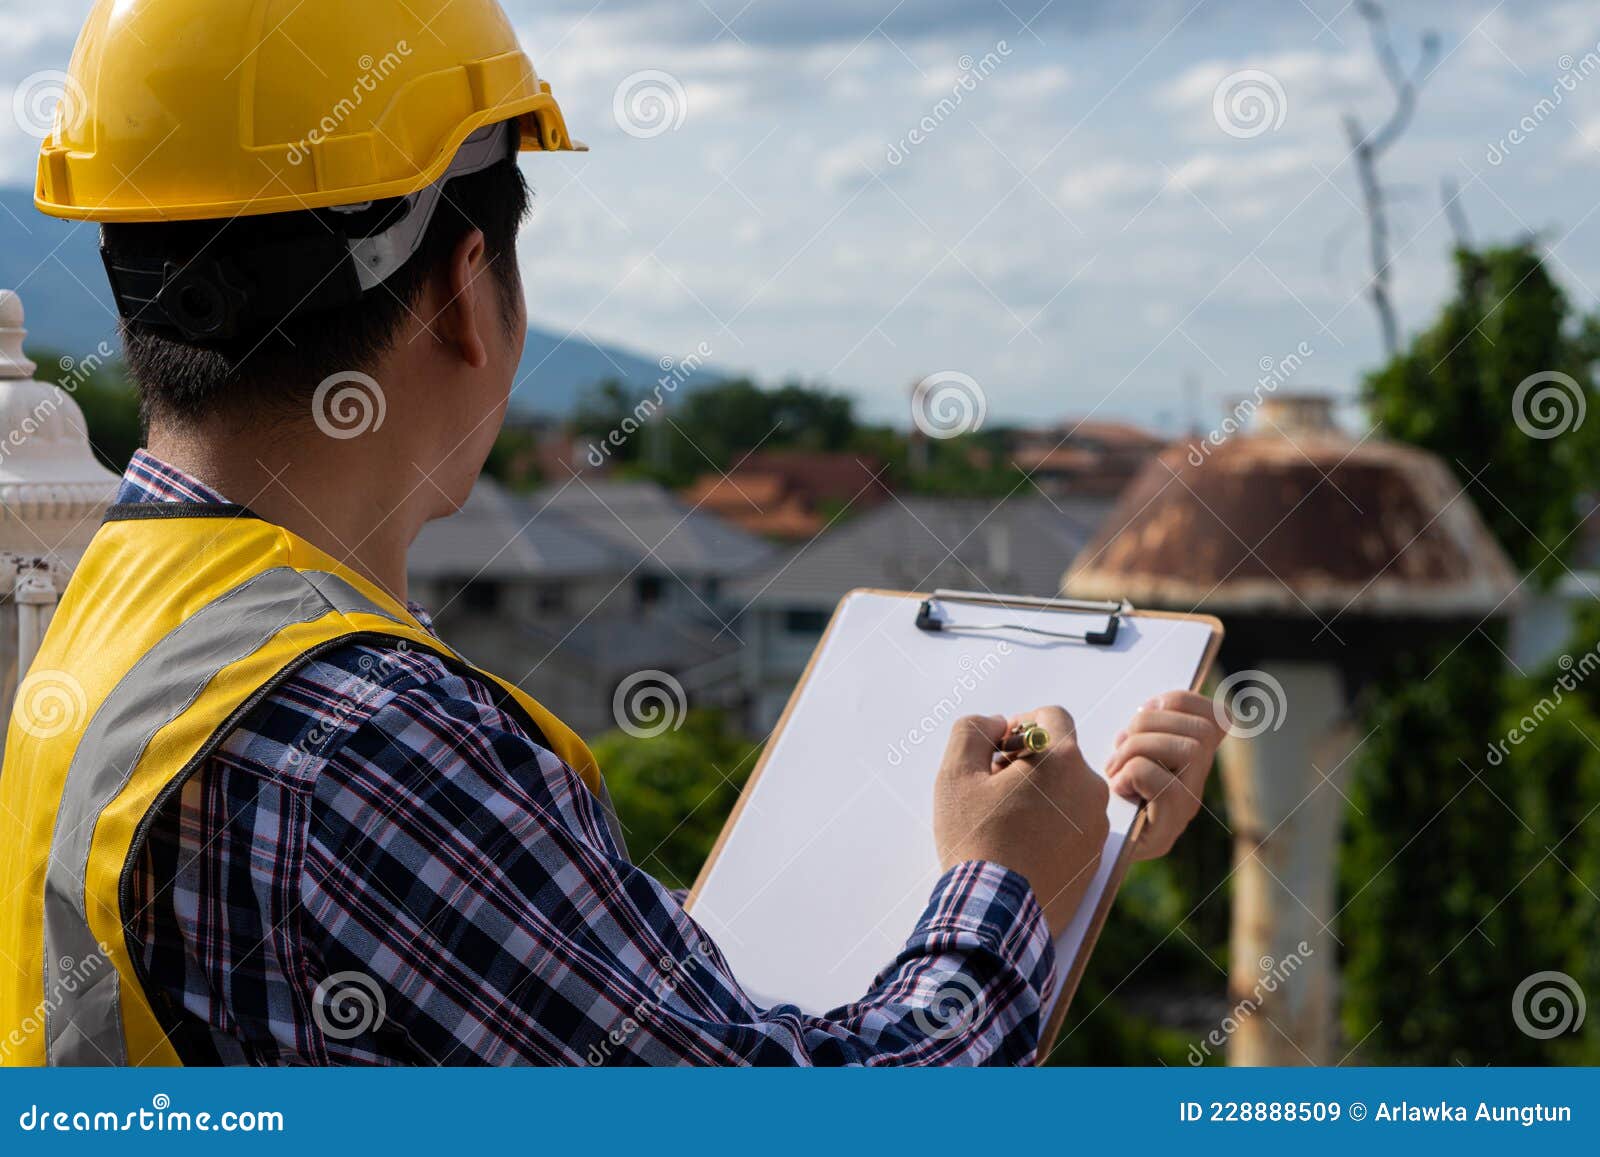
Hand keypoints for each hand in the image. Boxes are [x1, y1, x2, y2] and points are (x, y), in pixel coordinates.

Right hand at [933, 709, 1109, 936]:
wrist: (997, 914)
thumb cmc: (976, 841)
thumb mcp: (956, 774)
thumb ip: (972, 731)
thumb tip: (995, 723)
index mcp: (1063, 762)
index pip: (1052, 717)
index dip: (1020, 724)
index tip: (997, 749)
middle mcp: (1091, 790)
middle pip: (1060, 756)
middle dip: (1028, 762)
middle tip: (993, 788)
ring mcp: (1096, 827)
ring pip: (1068, 793)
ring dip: (1040, 795)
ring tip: (1005, 821)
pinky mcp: (1094, 858)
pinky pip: (1073, 827)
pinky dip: (1050, 827)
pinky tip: (1020, 846)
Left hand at [1104, 690, 1226, 859]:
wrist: (1082, 851)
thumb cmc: (1094, 795)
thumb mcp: (1116, 752)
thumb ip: (1136, 730)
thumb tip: (1147, 706)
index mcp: (1187, 762)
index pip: (1217, 719)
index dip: (1186, 701)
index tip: (1150, 706)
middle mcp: (1195, 785)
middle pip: (1202, 730)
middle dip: (1152, 723)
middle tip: (1120, 744)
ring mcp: (1186, 809)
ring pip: (1188, 750)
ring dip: (1140, 748)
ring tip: (1115, 767)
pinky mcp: (1168, 831)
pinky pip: (1163, 782)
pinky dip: (1132, 775)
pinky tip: (1117, 788)